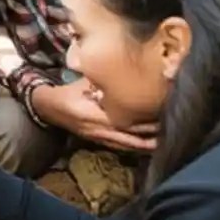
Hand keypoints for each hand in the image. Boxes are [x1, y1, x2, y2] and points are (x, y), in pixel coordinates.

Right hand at [34, 82, 156, 151]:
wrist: (49, 109)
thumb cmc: (68, 93)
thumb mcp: (84, 82)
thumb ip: (102, 81)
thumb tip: (121, 72)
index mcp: (96, 115)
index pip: (126, 120)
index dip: (144, 119)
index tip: (160, 113)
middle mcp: (100, 130)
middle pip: (130, 136)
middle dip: (150, 134)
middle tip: (170, 129)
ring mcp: (99, 138)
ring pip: (127, 145)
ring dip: (145, 145)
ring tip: (163, 142)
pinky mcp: (98, 141)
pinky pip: (120, 147)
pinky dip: (134, 147)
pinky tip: (146, 147)